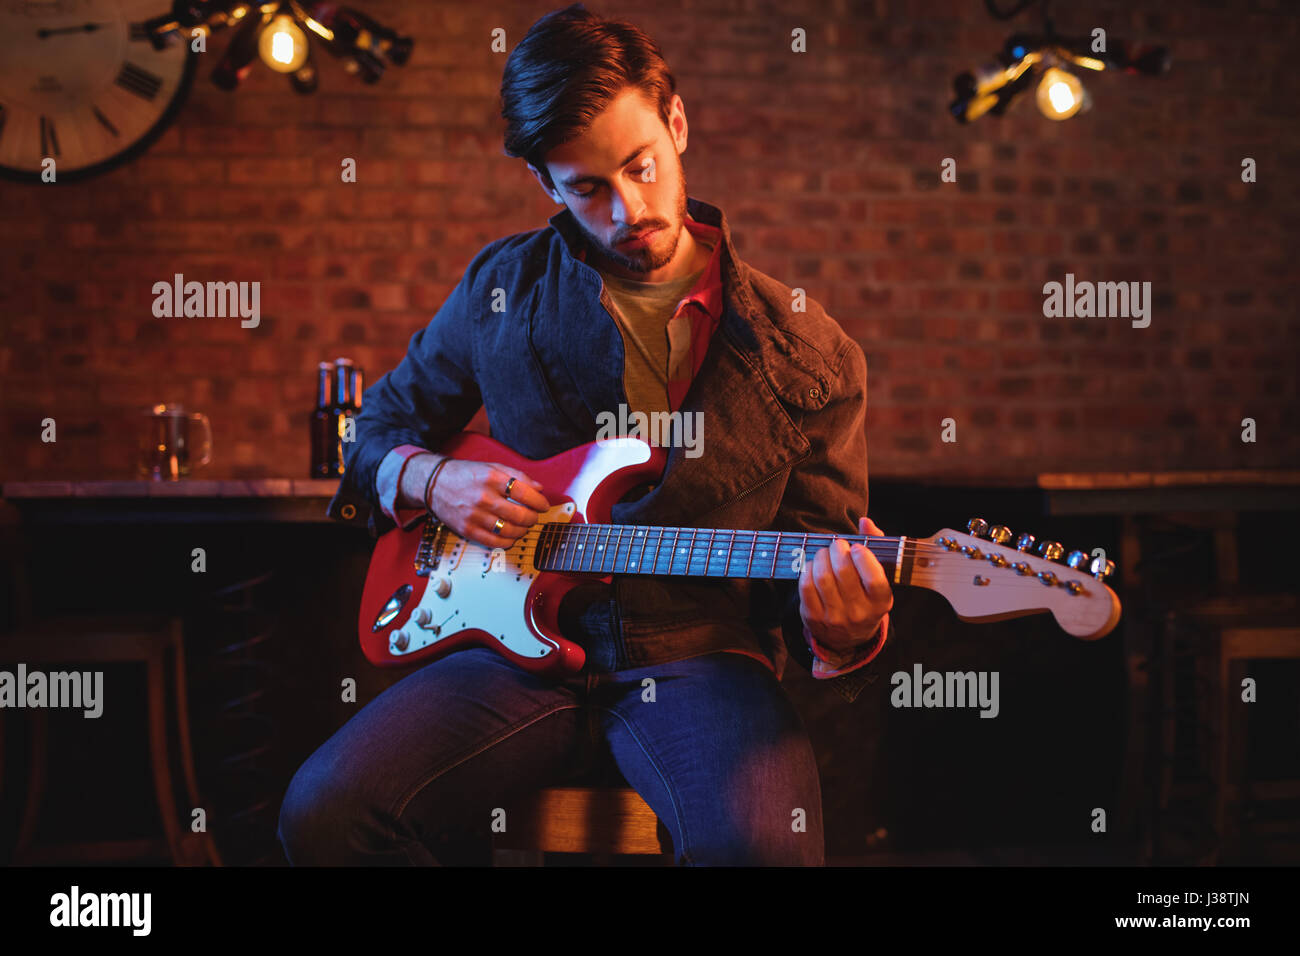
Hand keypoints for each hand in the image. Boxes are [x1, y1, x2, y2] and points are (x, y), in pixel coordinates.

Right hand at [426, 458, 549, 548]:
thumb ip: (517, 475)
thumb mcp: (492, 466)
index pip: (525, 492)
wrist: (434, 483)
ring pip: (509, 531)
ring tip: (523, 526)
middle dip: (533, 518)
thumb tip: (539, 488)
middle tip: (534, 516)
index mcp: (491, 478)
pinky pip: (494, 543)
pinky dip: (507, 542)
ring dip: (522, 531)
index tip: (543, 505)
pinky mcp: (467, 530)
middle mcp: (483, 497)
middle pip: (520, 515)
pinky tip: (510, 536)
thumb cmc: (465, 474)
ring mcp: (474, 515)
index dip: (539, 501)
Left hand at [797, 516, 892, 654]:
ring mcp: (834, 617)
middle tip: (837, 545)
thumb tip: (865, 521)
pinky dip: (807, 570)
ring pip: (822, 577)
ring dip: (821, 557)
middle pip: (843, 572)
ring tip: (825, 553)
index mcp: (880, 602)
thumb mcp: (879, 576)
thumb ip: (876, 545)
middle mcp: (859, 612)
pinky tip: (814, 566)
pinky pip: (806, 586)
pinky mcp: (813, 617)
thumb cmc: (865, 594)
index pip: (874, 578)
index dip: (863, 558)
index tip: (857, 547)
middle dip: (838, 550)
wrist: (849, 635)